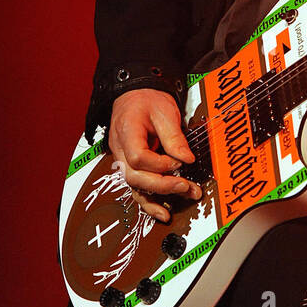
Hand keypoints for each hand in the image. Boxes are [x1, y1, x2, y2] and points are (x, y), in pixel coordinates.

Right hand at [109, 88, 200, 223]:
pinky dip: (148, 202)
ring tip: (171, 212)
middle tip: (185, 187)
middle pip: (135, 177)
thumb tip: (187, 159)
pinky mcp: (130, 167)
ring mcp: (122, 160)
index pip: (139, 157)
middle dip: (161, 185)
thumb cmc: (147, 100)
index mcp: (126, 132)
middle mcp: (120, 150)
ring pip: (133, 187)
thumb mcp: (165, 111)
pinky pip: (136, 188)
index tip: (179, 162)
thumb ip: (174, 137)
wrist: (135, 94)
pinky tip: (161, 212)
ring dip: (154, 201)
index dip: (160, 164)